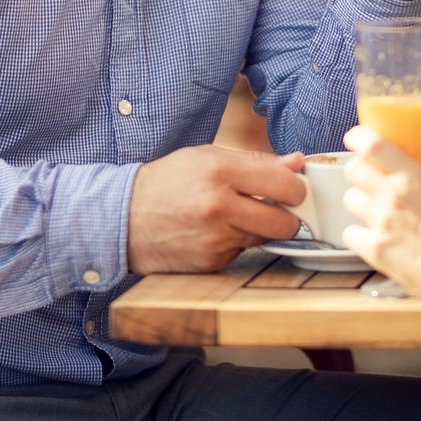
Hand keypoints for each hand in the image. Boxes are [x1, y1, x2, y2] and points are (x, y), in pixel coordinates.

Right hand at [128, 146, 305, 272]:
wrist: (123, 219)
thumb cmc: (168, 182)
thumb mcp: (206, 157)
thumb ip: (255, 161)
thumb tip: (296, 163)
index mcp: (219, 172)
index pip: (284, 184)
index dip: (296, 188)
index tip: (294, 189)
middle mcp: (218, 207)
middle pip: (283, 222)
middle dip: (288, 217)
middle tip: (279, 210)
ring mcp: (214, 239)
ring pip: (264, 238)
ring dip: (259, 229)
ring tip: (235, 216)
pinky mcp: (211, 263)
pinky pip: (241, 252)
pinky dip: (235, 243)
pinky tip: (215, 233)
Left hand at [340, 124, 420, 297]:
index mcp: (414, 177)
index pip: (373, 145)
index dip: (358, 137)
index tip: (355, 138)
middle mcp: (392, 195)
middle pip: (353, 169)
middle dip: (358, 171)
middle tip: (367, 179)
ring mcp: (380, 222)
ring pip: (349, 199)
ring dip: (359, 202)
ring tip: (373, 212)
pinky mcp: (373, 248)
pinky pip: (349, 233)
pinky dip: (358, 234)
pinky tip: (373, 237)